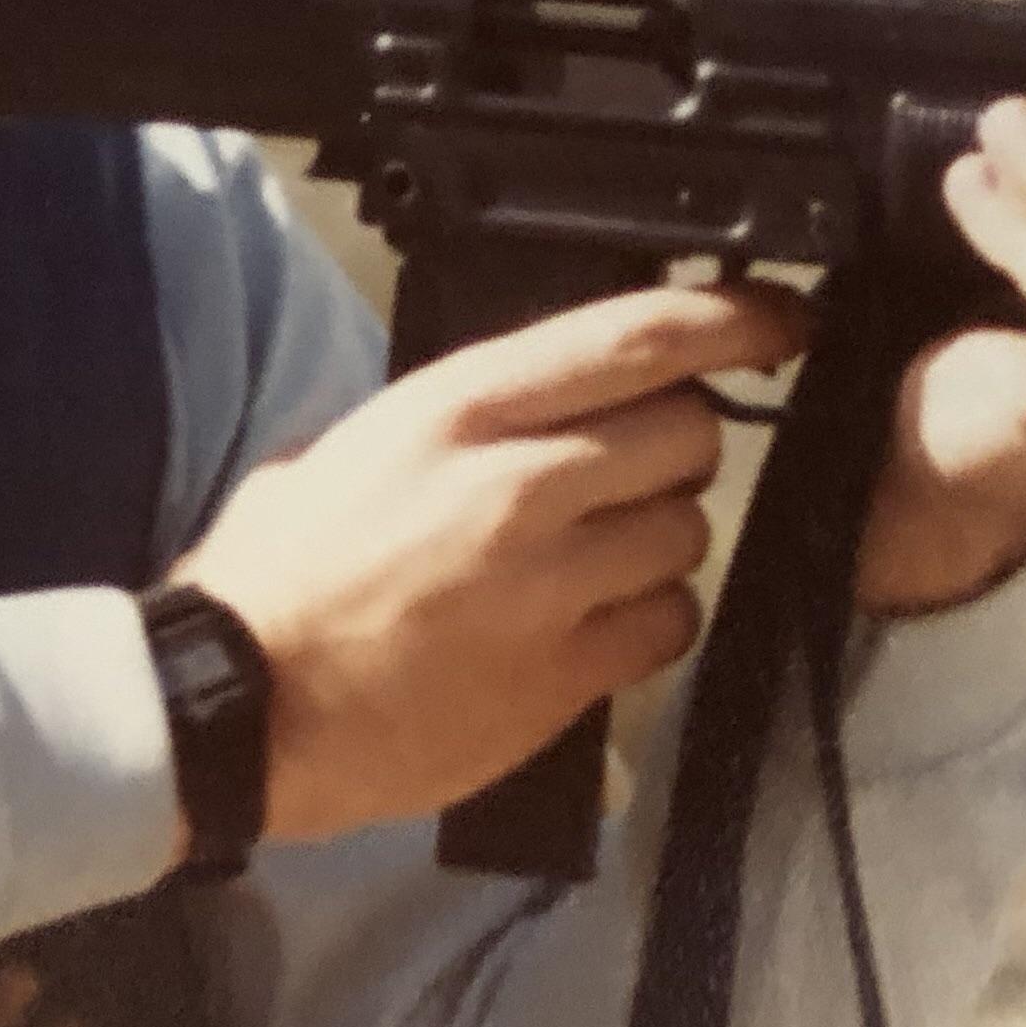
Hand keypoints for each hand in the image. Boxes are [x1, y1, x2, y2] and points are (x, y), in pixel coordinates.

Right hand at [169, 282, 799, 844]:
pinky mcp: (566, 676)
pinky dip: (653, 618)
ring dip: (662, 538)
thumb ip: (462, 420)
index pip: (639, 339)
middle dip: (679, 446)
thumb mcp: (353, 447)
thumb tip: (543, 404)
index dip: (735, 318)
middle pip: (689, 433)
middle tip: (632, 473)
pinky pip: (669, 622)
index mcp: (460, 409)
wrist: (242, 708)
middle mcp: (521, 484)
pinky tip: (600, 624)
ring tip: (596, 560)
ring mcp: (552, 585)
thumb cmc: (277, 577)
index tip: (783, 318)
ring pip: (688, 531)